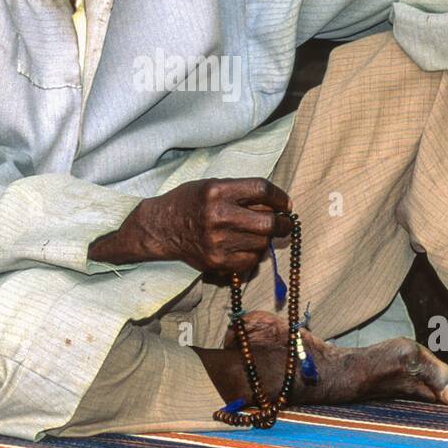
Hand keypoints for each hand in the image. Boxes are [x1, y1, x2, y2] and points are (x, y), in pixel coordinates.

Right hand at [96, 177, 292, 275]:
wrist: (161, 228)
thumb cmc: (190, 202)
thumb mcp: (213, 185)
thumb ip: (242, 193)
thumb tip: (277, 206)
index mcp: (217, 191)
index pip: (261, 190)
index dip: (280, 197)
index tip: (286, 204)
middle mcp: (218, 216)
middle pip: (268, 222)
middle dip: (283, 223)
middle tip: (284, 223)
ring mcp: (217, 242)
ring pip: (262, 244)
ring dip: (265, 239)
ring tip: (256, 234)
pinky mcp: (216, 262)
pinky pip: (250, 261)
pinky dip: (253, 254)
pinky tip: (244, 247)